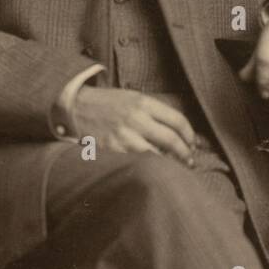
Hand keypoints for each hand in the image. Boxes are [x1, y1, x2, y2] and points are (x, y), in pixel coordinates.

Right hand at [72, 87, 196, 164]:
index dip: (190, 135)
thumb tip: (176, 131)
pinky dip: (149, 168)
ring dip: (170, 165)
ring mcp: (124, 136)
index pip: (177, 120)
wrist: (75, 107)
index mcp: (143, 103)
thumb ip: (152, 111)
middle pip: (171, 140)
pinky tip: (154, 170)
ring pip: (157, 156)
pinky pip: (138, 163)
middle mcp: (136, 119)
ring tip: (176, 169)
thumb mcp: (131, 97)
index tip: (193, 143)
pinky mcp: (113, 150)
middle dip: (185, 153)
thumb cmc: (106, 103)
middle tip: (190, 161)